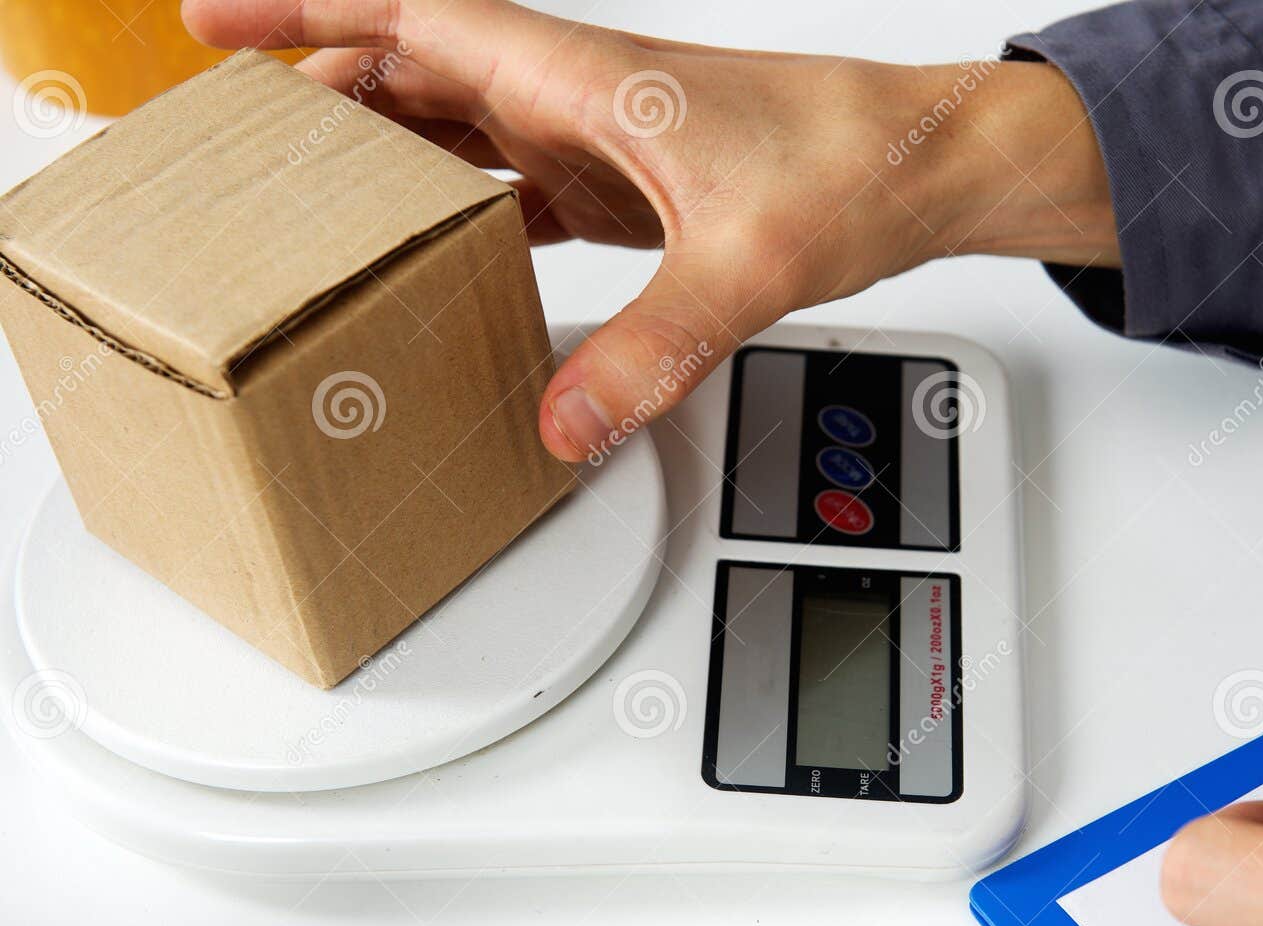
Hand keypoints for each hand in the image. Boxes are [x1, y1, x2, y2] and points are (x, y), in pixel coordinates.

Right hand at [182, 0, 1115, 460]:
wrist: (924, 167)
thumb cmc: (855, 162)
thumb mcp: (747, 263)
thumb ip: (651, 346)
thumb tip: (565, 418)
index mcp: (582, 75)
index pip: (411, 16)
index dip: (304, 12)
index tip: (210, 22)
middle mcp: (575, 96)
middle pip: (410, 74)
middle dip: (316, 97)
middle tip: (230, 146)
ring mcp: (595, 142)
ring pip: (452, 131)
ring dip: (378, 155)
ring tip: (298, 200)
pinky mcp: (621, 191)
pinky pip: (506, 192)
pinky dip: (453, 214)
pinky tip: (425, 258)